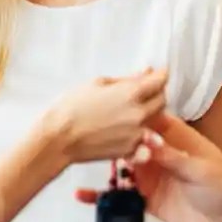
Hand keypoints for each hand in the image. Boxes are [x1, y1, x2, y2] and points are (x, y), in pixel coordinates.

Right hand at [39, 69, 167, 162]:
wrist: (59, 138)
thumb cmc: (72, 108)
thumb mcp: (97, 83)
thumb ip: (126, 79)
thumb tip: (145, 72)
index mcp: (131, 93)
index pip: (160, 80)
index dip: (160, 75)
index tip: (156, 73)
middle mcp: (139, 113)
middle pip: (162, 100)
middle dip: (156, 92)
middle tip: (143, 90)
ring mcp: (137, 134)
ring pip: (156, 119)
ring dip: (150, 112)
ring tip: (131, 109)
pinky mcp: (130, 149)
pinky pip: (145, 138)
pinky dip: (141, 131)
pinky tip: (125, 127)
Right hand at [78, 116, 221, 221]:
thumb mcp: (200, 169)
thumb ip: (171, 155)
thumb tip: (146, 137)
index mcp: (178, 140)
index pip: (153, 120)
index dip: (134, 115)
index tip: (112, 108)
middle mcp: (161, 155)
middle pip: (132, 141)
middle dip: (113, 139)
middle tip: (90, 136)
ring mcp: (152, 177)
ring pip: (122, 166)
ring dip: (105, 165)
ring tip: (82, 159)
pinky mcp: (145, 199)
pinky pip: (121, 195)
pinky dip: (103, 195)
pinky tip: (82, 194)